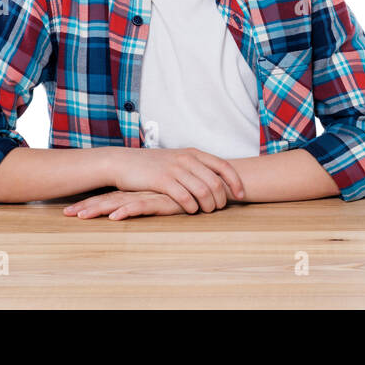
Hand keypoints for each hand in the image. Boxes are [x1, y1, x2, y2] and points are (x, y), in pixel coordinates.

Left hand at [63, 190, 188, 219]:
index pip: (110, 196)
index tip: (71, 209)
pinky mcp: (163, 200)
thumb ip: (150, 199)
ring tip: (81, 216)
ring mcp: (151, 194)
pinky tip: (115, 217)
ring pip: (120, 202)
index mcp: (139, 190)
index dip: (91, 201)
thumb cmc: (187, 191)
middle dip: (87, 206)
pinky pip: (142, 206)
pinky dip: (127, 211)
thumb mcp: (163, 196)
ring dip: (100, 209)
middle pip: (109, 198)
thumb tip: (134, 203)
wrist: (210, 182)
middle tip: (66, 213)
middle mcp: (141, 191)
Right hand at [109, 147, 243, 212]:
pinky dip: (192, 206)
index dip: (235, 182)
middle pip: (215, 181)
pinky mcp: (162, 180)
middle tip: (220, 208)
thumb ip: (195, 166)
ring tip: (207, 211)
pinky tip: (191, 211)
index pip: (224, 166)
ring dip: (208, 204)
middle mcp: (187, 159)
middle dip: (222, 198)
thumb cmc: (152, 165)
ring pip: (203, 190)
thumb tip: (216, 179)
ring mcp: (175, 169)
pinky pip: (184, 196)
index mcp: (194, 153)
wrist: (124, 162)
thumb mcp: (177, 159)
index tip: (241, 195)